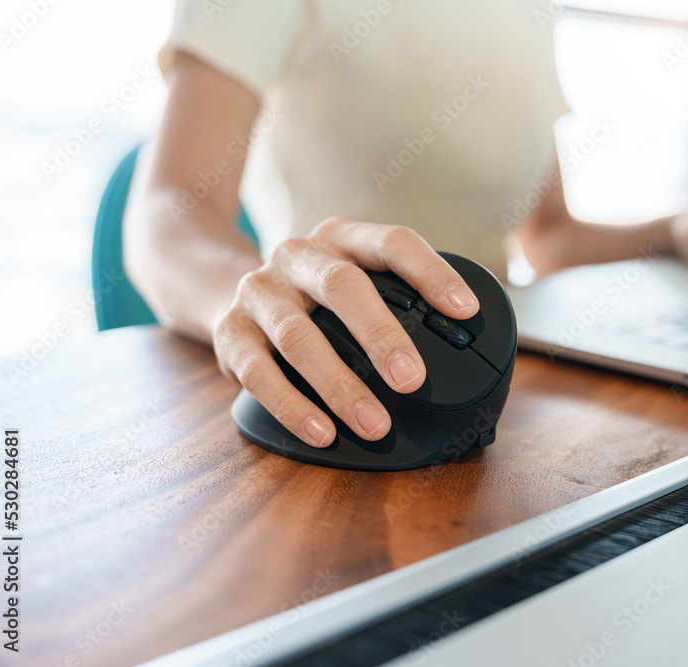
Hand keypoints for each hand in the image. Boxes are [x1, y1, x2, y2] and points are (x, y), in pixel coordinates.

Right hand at [213, 217, 480, 447]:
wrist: (222, 286)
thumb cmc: (314, 293)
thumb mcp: (351, 275)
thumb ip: (395, 297)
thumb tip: (464, 342)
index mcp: (341, 239)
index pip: (392, 242)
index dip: (431, 272)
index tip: (465, 311)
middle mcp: (298, 256)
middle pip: (341, 287)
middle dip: (381, 336)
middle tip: (414, 381)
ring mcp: (259, 291)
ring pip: (298, 336)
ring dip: (339, 386)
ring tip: (375, 425)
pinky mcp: (230, 332)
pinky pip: (258, 373)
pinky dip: (292, 406)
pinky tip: (322, 432)